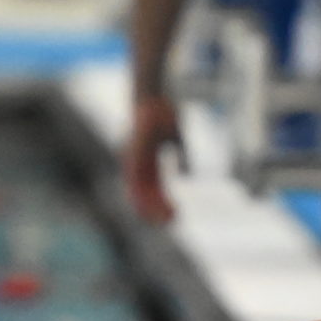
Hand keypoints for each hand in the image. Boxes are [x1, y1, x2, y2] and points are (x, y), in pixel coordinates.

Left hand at [124, 93, 181, 224]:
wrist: (154, 98)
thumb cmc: (165, 115)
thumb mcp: (178, 139)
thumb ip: (183, 157)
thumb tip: (188, 176)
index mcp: (148, 161)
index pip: (153, 189)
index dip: (162, 203)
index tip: (174, 216)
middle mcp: (138, 164)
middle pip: (144, 194)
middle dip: (156, 210)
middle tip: (170, 222)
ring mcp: (133, 160)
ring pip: (138, 191)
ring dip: (150, 207)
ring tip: (163, 218)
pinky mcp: (131, 154)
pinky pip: (135, 179)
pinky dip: (144, 193)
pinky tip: (153, 200)